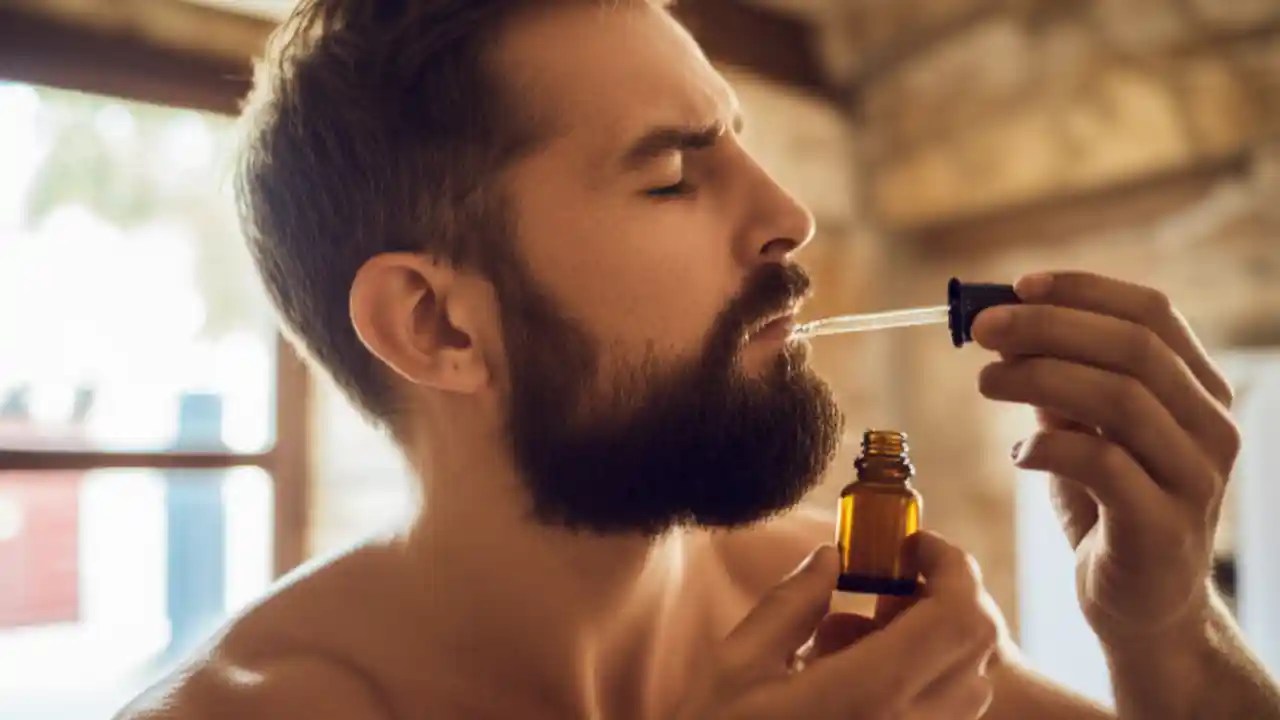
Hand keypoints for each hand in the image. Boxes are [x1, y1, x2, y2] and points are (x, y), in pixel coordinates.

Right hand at [674, 533, 997, 719]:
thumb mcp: (738, 664)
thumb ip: (791, 604)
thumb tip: (830, 557)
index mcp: (868, 692)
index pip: (959, 616)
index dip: (952, 565)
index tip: (913, 544)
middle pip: (980, 643)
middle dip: (947, 595)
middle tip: (888, 583)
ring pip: (973, 680)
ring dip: (936, 639)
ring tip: (859, 636)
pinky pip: (948, 713)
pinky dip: (924, 678)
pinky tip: (859, 676)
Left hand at [971, 271, 1238, 644]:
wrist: (1143, 607)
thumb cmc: (1110, 505)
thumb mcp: (1086, 431)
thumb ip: (1059, 380)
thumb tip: (1002, 326)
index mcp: (1199, 389)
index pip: (1152, 313)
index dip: (1083, 290)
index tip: (1016, 286)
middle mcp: (1211, 426)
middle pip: (1133, 347)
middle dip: (1048, 326)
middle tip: (980, 329)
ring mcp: (1194, 477)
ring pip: (1120, 399)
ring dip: (1039, 378)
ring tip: (985, 381)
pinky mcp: (1162, 526)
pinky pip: (1102, 465)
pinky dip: (1048, 448)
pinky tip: (1019, 457)